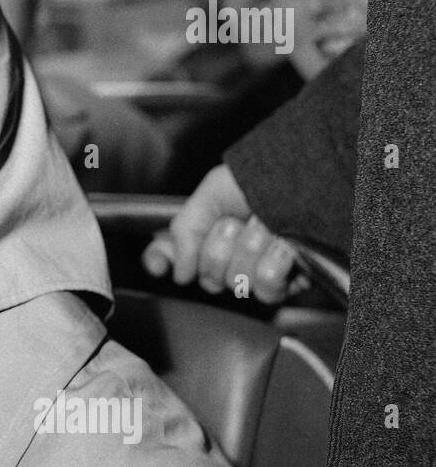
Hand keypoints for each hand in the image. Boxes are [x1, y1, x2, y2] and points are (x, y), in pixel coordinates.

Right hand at [142, 164, 303, 304]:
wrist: (307, 178)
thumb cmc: (264, 178)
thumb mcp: (214, 190)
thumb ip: (184, 228)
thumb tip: (177, 272)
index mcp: (206, 231)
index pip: (171, 253)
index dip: (160, 261)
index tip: (159, 266)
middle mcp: (228, 255)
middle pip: (205, 275)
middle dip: (219, 246)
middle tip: (236, 223)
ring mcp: (255, 271)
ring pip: (234, 281)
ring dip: (251, 248)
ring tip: (267, 226)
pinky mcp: (284, 283)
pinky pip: (264, 288)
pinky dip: (275, 261)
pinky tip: (285, 245)